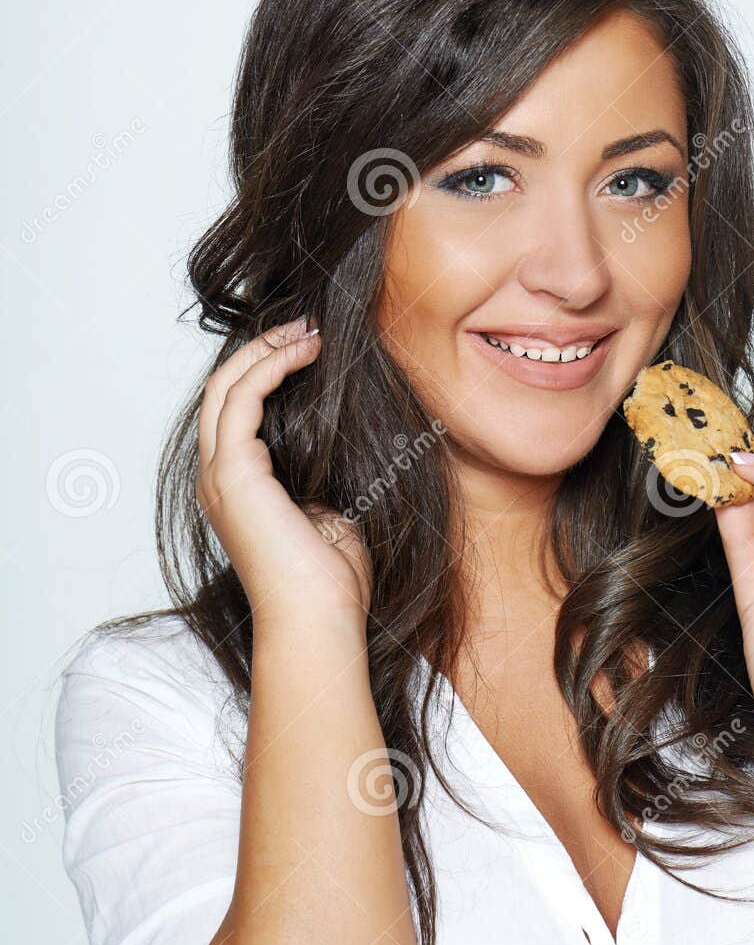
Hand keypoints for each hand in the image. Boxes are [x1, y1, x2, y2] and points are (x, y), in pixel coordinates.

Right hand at [196, 319, 372, 623]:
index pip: (237, 411)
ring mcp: (219, 476)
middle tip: (309, 325)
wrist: (319, 619)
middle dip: (263, 349)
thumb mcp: (331, 513)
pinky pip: (242, 399)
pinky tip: (305, 353)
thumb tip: (345, 444)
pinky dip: (271, 368)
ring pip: (225, 386)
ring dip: (267, 350)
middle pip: (223, 389)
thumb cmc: (332, 584)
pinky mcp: (232, 474)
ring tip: (310, 330)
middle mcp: (217, 479)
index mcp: (238, 488)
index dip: (268, 371)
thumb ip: (321, 477)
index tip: (312, 346)